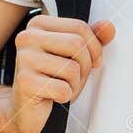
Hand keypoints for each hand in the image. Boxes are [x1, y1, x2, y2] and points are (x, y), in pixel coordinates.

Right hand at [6, 15, 116, 132]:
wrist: (25, 107)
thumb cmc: (51, 78)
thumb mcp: (74, 55)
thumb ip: (91, 39)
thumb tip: (109, 27)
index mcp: (38, 24)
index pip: (80, 28)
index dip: (94, 48)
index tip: (91, 62)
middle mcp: (27, 37)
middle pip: (77, 45)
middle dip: (85, 67)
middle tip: (75, 78)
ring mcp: (24, 59)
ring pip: (72, 68)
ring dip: (75, 84)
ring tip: (62, 86)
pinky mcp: (25, 82)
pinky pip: (63, 89)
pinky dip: (65, 97)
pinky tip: (53, 96)